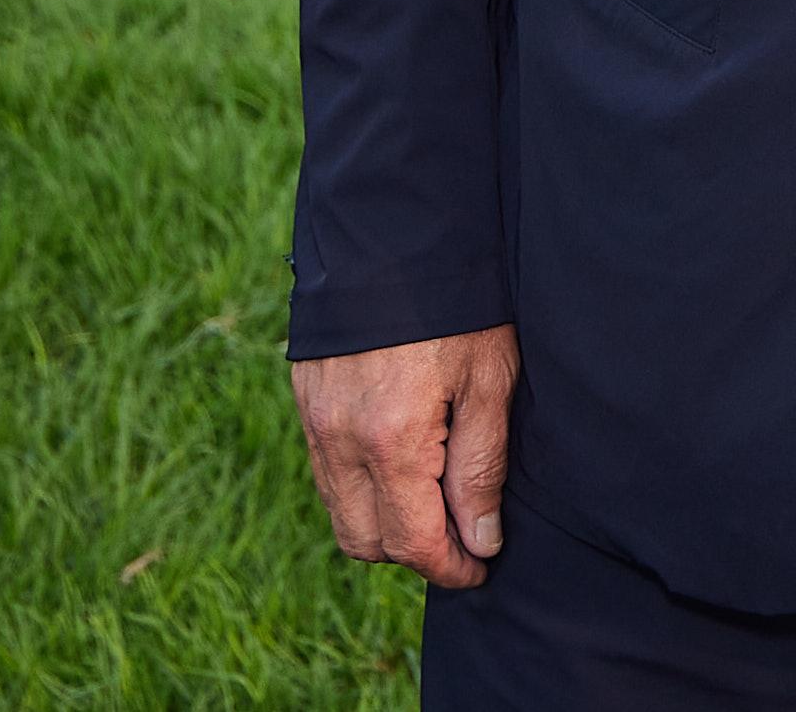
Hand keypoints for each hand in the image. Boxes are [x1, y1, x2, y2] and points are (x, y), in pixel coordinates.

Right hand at [293, 326, 519, 589]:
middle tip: (461, 533)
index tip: (481, 566)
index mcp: (390, 441)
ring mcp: (315, 421)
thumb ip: (481, 467)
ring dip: (384, 522)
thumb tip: (479, 540)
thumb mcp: (489, 380)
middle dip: (414, 552)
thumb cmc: (455, 302)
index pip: (412, 544)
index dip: (451, 567)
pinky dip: (361, 487)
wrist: (391, 228)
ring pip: (340, 512)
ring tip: (435, 497)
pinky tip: (402, 460)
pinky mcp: (306, 399)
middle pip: (366, 542)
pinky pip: (327, 473)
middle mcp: (340, 440)